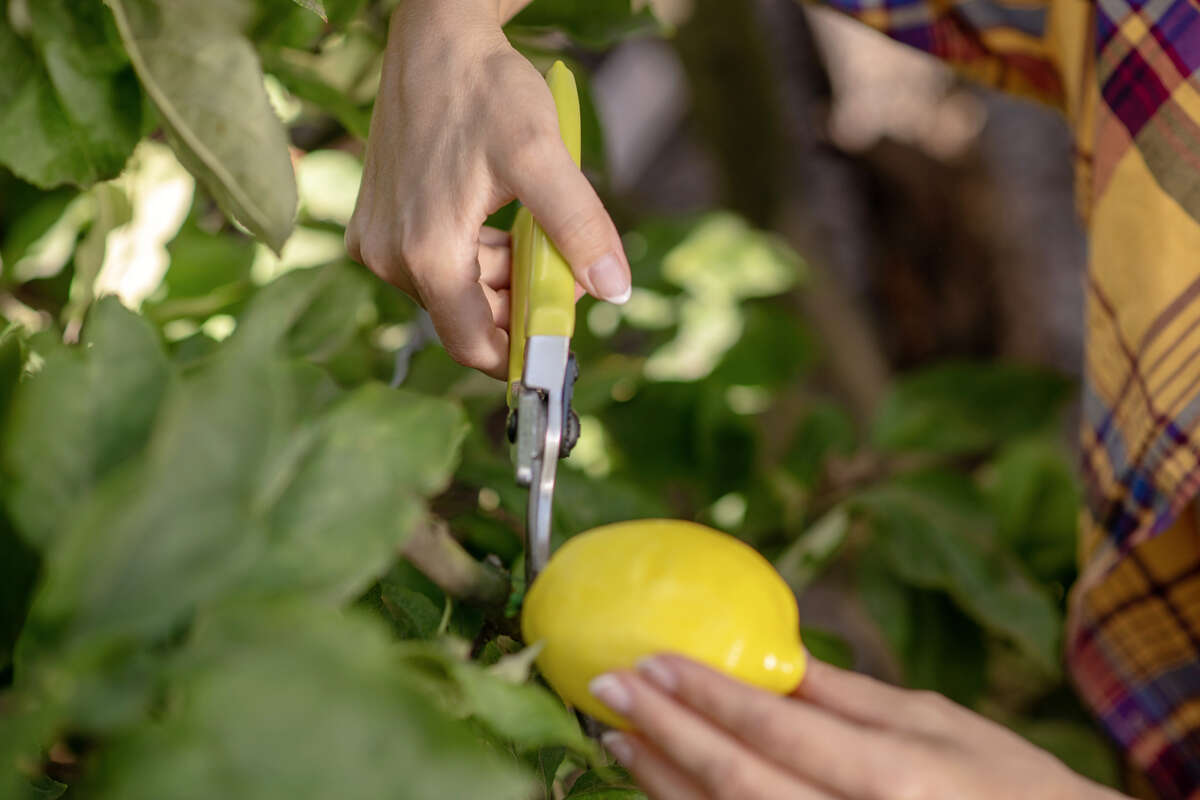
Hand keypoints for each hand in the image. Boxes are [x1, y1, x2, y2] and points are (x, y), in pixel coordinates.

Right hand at [346, 0, 630, 378]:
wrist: (436, 39)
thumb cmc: (485, 90)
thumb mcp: (543, 157)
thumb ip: (579, 227)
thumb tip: (615, 290)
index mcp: (425, 252)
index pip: (474, 344)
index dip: (522, 352)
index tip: (561, 340)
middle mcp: (390, 258)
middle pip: (469, 316)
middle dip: (519, 299)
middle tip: (561, 261)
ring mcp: (378, 243)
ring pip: (456, 290)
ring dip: (501, 273)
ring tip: (531, 224)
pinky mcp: (378, 226)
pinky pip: (436, 264)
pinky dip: (476, 254)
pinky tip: (498, 216)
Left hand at [588, 655, 1127, 799]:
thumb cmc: (1010, 787)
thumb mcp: (936, 724)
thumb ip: (846, 696)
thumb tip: (772, 655)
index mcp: (890, 777)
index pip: (773, 728)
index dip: (703, 693)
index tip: (650, 658)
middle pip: (732, 781)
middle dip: (662, 731)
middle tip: (608, 687)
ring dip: (663, 780)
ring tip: (620, 736)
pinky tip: (664, 787)